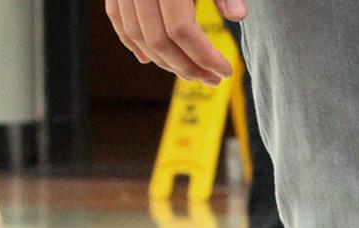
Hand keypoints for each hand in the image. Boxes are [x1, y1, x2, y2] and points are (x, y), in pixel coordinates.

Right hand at [105, 0, 249, 85]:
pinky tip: (151, 59)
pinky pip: (119, 23)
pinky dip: (134, 44)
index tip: (225, 71)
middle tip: (211, 80)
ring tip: (189, 73)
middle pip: (160, 41)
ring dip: (164, 62)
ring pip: (138, 37)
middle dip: (187, 67)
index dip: (205, 56)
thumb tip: (239, 16)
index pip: (183, 31)